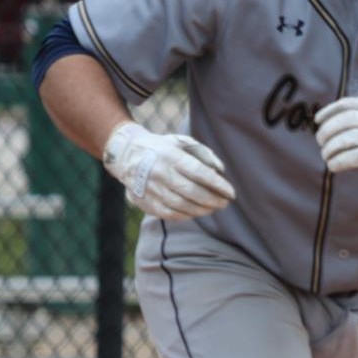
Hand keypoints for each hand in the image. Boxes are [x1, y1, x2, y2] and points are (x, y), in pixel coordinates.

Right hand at [102, 121, 235, 220]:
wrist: (126, 154)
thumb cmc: (162, 148)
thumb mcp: (181, 142)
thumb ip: (203, 153)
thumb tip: (221, 170)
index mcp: (170, 155)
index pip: (198, 172)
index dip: (217, 184)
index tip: (231, 192)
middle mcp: (159, 172)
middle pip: (191, 191)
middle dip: (212, 200)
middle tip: (225, 203)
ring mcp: (151, 189)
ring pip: (181, 205)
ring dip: (201, 209)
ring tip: (213, 208)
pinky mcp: (145, 202)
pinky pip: (169, 214)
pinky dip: (186, 215)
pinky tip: (196, 212)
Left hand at [313, 96, 357, 199]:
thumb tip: (325, 123)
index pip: (351, 104)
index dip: (331, 110)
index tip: (317, 120)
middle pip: (348, 120)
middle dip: (328, 130)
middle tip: (320, 141)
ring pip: (350, 138)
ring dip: (331, 147)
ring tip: (325, 155)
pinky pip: (356, 157)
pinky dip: (339, 161)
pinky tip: (333, 166)